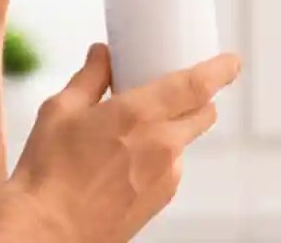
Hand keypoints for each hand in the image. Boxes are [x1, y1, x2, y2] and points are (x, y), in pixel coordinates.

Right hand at [9, 44, 241, 241]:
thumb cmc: (49, 170)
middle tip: (174, 88)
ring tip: (132, 131)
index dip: (220, 70)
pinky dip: (159, 155)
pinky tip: (124, 161)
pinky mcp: (162, 199)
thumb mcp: (59, 111)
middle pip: (203, 113)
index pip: (196, 85)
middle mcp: (162, 144)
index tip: (231, 61)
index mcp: (137, 115)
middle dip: (198, 97)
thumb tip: (102, 54)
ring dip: (172, 128)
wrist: (49, 227)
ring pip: (184, 141)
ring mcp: (166, 175)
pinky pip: (172, 167)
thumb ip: (88, 78)